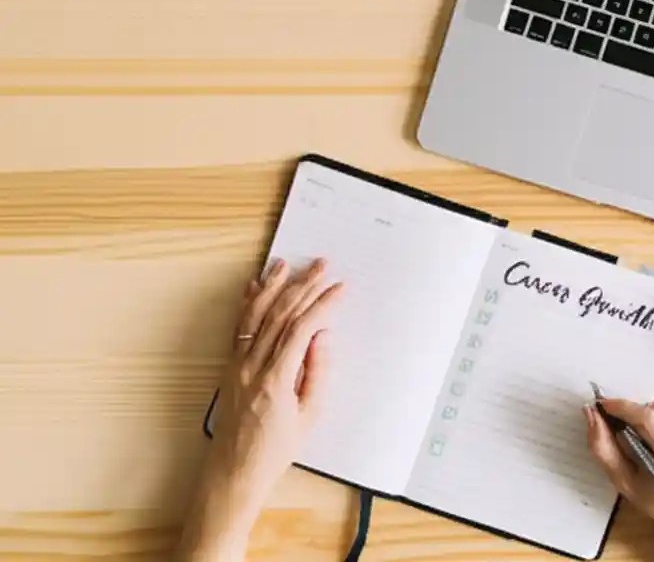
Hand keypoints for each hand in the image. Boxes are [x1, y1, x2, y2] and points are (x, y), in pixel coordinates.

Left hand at [177, 259, 342, 560]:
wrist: (233, 472)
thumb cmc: (274, 451)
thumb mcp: (308, 416)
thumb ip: (317, 373)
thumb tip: (322, 338)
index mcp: (276, 379)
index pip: (301, 329)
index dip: (322, 304)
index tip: (340, 289)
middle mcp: (252, 366)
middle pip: (279, 315)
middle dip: (303, 286)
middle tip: (321, 265)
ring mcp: (237, 365)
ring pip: (256, 316)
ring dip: (273, 286)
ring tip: (286, 264)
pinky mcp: (229, 367)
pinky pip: (239, 328)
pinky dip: (248, 304)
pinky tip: (255, 287)